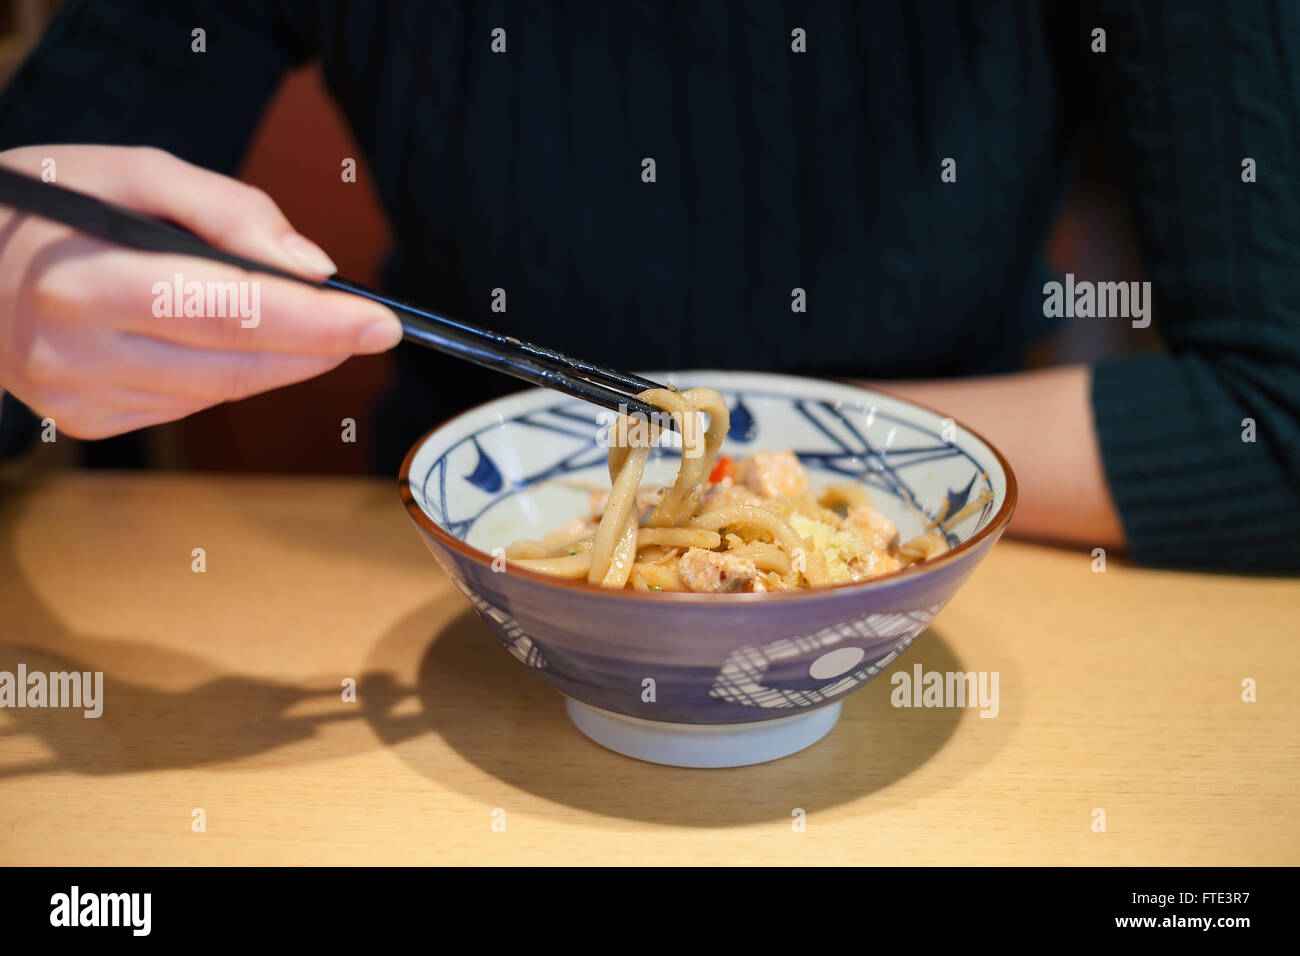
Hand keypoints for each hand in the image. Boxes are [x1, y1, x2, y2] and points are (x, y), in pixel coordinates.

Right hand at [0, 144, 401, 438]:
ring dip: (280, 361)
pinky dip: (228, 373)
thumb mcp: (132, 171)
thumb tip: (314, 271)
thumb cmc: (49, 204)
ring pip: (220, 392)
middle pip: (235, 364)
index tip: (381, 323)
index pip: (229, 313)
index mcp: (82, 281)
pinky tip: (233, 343)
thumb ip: (227, 210)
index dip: (316, 324)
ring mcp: (80, 399)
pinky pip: (190, 403)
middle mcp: (76, 354)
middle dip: (316, 348)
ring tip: (309, 326)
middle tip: (371, 328)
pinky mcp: (89, 422)